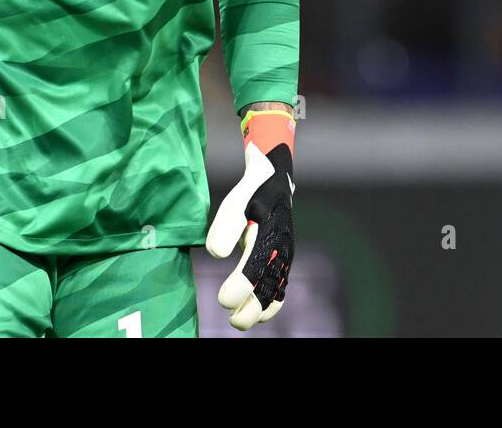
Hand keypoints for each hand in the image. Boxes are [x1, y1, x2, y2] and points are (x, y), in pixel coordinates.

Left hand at [206, 109, 294, 329]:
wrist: (274, 178)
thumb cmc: (251, 192)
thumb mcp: (235, 203)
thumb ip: (225, 228)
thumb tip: (216, 255)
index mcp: (269, 235)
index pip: (254, 270)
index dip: (239, 289)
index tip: (222, 300)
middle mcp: (281, 249)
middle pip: (269, 288)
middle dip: (251, 309)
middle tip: (232, 321)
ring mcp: (285, 255)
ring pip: (277, 291)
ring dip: (260, 310)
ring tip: (239, 322)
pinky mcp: (284, 258)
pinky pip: (282, 286)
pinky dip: (272, 303)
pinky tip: (258, 314)